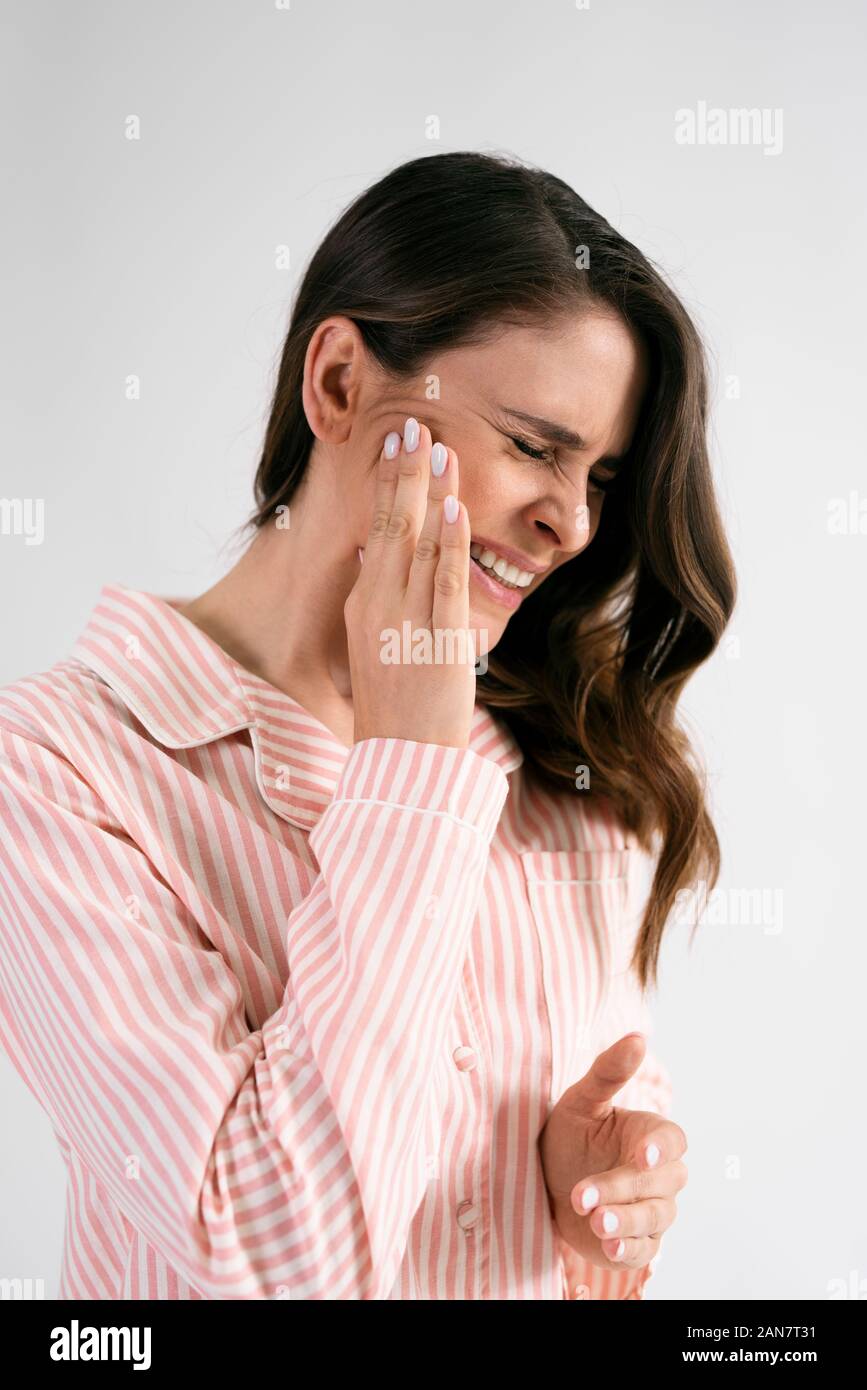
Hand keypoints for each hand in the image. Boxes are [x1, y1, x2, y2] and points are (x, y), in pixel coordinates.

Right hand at [346, 417, 476, 748]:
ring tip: (437, 448)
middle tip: (413, 426)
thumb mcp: (371, 645)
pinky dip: (450, 540)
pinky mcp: (439, 640)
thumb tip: (368, 551)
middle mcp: (378, 606)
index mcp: (362, 606)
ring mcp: (407, 622)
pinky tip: (456, 507)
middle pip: (392, 526)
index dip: (387, 486)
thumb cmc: (393, 706)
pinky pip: (445, 580)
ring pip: (419, 543)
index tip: (396, 448)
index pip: (375, 532)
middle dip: (404, 473)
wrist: (402, 758)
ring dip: (431, 492)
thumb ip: (373, 598)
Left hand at [539, 1032, 687, 1271]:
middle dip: (622, 1189)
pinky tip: (609, 1246)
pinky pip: (643, 1249)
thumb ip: (608, 1071)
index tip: (641, 1155)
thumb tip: (639, 1037)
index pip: (672, 1141)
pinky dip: (629, 1249)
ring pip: (652, 1217)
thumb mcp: (581, 1100)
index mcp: (650, 1135)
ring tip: (594, 1221)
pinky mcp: (637, 1242)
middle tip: (582, 1195)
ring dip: (624, 1221)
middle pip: (659, 1183)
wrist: (547, 1182)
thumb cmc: (570, 1134)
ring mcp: (651, 1210)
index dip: (661, 1149)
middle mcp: (659, 1175)